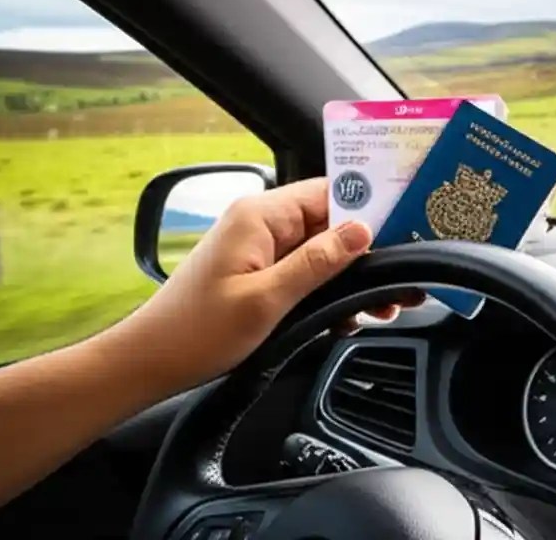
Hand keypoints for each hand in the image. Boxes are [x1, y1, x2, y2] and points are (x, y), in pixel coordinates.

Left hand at [99, 178, 378, 395]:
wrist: (149, 361)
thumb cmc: (195, 331)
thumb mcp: (266, 298)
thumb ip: (318, 262)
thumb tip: (361, 232)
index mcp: (260, 215)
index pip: (330, 193)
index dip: (371, 209)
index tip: (406, 228)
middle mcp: (260, 223)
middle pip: (331, 222)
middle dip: (368, 251)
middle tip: (400, 283)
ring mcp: (259, 247)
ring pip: (322, 250)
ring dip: (351, 277)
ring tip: (382, 307)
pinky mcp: (258, 272)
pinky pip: (305, 271)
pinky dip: (328, 291)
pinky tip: (347, 317)